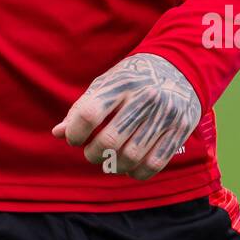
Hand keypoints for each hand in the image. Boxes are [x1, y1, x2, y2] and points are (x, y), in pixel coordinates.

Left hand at [52, 52, 200, 179]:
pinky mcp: (181, 129)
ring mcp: (165, 114)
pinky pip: (155, 163)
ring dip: (113, 165)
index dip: (76, 133)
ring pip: (132, 156)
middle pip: (110, 140)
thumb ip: (81, 108)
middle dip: (94, 154)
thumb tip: (58, 133)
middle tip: (91, 153)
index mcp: (122, 83)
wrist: (179, 67)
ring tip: (108, 161)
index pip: (90, 113)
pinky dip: (137, 172)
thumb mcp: (106, 84)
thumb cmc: (132, 79)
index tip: (74, 139)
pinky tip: (129, 167)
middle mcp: (146, 97)